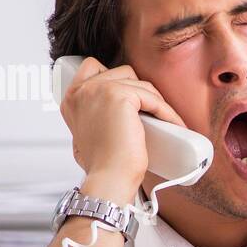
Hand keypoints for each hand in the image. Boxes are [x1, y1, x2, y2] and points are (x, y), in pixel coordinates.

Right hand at [58, 56, 186, 200]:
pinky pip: (152, 98)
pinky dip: (167, 112)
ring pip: (140, 83)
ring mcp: (99, 89)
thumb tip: (113, 113)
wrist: (109, 178)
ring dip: (156, 102)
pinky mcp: (119, 95)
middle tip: (153, 111)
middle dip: (140, 91)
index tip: (134, 98)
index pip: (94, 68)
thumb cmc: (102, 164)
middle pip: (123, 72)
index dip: (117, 78)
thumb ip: (94, 115)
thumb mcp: (89, 133)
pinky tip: (174, 124)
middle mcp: (82, 90)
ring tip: (166, 120)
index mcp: (72, 98)